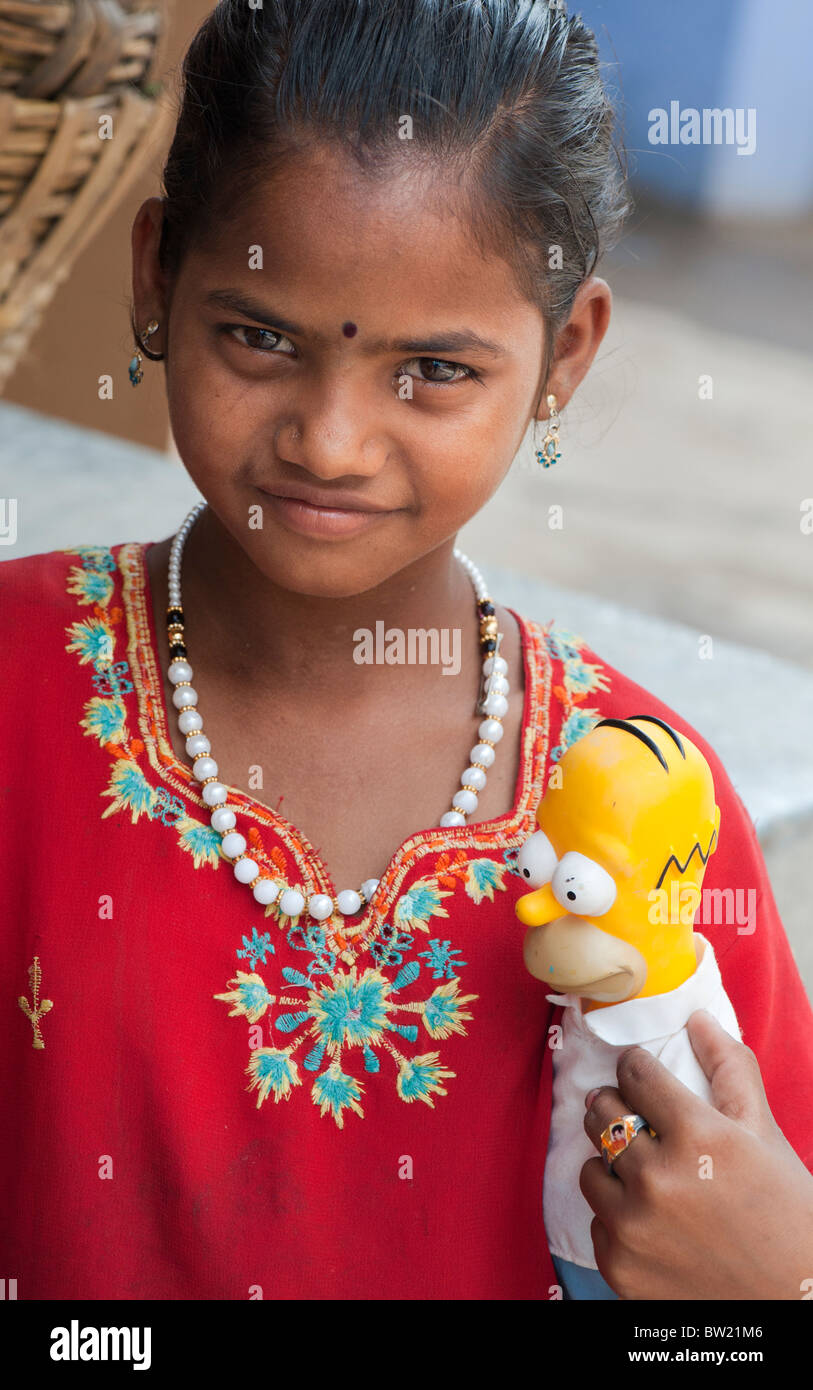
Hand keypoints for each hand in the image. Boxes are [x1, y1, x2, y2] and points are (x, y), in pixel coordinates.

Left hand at [580, 1009, 812, 1299]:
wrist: (791, 1304)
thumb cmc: (785, 1212)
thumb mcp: (764, 1133)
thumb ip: (729, 1067)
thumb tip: (696, 1018)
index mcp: (698, 1137)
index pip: (635, 1074)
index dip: (638, 1069)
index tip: (641, 1073)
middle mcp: (658, 1180)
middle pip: (602, 1114)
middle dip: (616, 1107)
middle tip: (634, 1115)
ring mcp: (633, 1227)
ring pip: (590, 1166)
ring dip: (610, 1162)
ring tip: (642, 1169)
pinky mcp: (619, 1267)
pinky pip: (596, 1219)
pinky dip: (617, 1214)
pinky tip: (650, 1217)